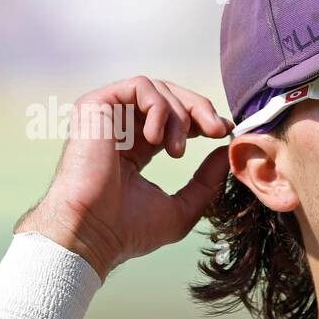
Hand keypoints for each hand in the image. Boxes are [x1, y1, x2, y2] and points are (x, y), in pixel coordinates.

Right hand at [16, 76, 233, 279]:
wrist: (92, 232)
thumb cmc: (130, 229)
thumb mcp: (183, 207)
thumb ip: (207, 180)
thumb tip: (227, 150)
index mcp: (138, 147)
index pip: (175, 118)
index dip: (203, 119)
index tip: (225, 132)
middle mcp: (121, 128)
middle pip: (170, 96)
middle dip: (200, 109)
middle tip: (217, 131)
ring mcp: (106, 116)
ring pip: (158, 89)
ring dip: (180, 115)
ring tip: (177, 151)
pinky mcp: (94, 106)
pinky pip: (140, 86)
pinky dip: (159, 108)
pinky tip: (158, 141)